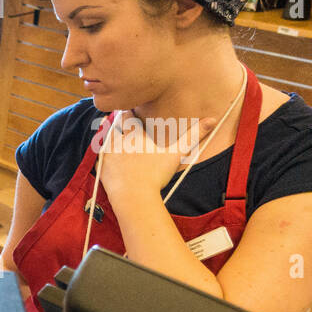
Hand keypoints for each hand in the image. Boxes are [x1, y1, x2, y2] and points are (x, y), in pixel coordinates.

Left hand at [100, 110, 217, 204]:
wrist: (134, 197)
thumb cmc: (155, 174)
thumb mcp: (177, 153)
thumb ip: (193, 135)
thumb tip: (212, 119)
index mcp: (133, 133)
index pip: (127, 115)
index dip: (129, 114)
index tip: (133, 116)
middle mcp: (117, 140)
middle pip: (114, 125)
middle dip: (119, 126)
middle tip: (125, 129)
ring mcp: (106, 153)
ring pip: (105, 139)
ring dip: (110, 139)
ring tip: (121, 144)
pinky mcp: (100, 166)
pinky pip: (99, 156)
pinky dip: (104, 156)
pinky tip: (113, 159)